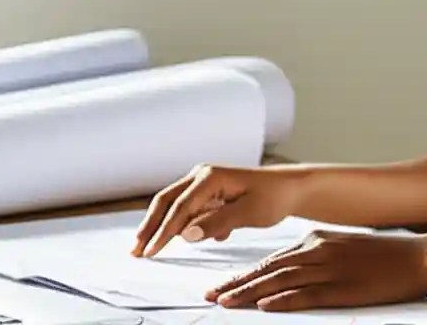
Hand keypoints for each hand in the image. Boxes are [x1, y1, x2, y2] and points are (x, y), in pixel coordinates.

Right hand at [131, 163, 304, 257]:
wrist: (291, 188)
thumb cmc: (273, 197)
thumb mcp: (248, 213)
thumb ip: (217, 222)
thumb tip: (185, 234)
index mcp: (210, 177)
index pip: (179, 207)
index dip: (162, 231)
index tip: (150, 252)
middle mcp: (202, 175)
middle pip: (166, 201)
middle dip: (150, 226)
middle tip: (135, 250)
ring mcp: (203, 182)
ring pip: (174, 205)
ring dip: (161, 226)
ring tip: (148, 247)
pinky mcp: (208, 192)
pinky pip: (187, 208)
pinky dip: (179, 224)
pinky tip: (182, 239)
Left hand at [204, 230, 426, 311]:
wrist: (418, 257)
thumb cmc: (383, 256)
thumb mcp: (343, 247)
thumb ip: (316, 254)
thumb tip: (289, 268)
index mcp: (315, 240)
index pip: (270, 260)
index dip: (243, 274)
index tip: (222, 285)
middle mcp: (316, 252)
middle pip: (267, 270)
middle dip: (236, 284)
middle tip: (210, 295)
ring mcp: (329, 270)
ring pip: (280, 282)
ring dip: (250, 293)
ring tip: (226, 302)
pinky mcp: (343, 289)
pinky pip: (307, 296)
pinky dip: (284, 300)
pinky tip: (266, 306)